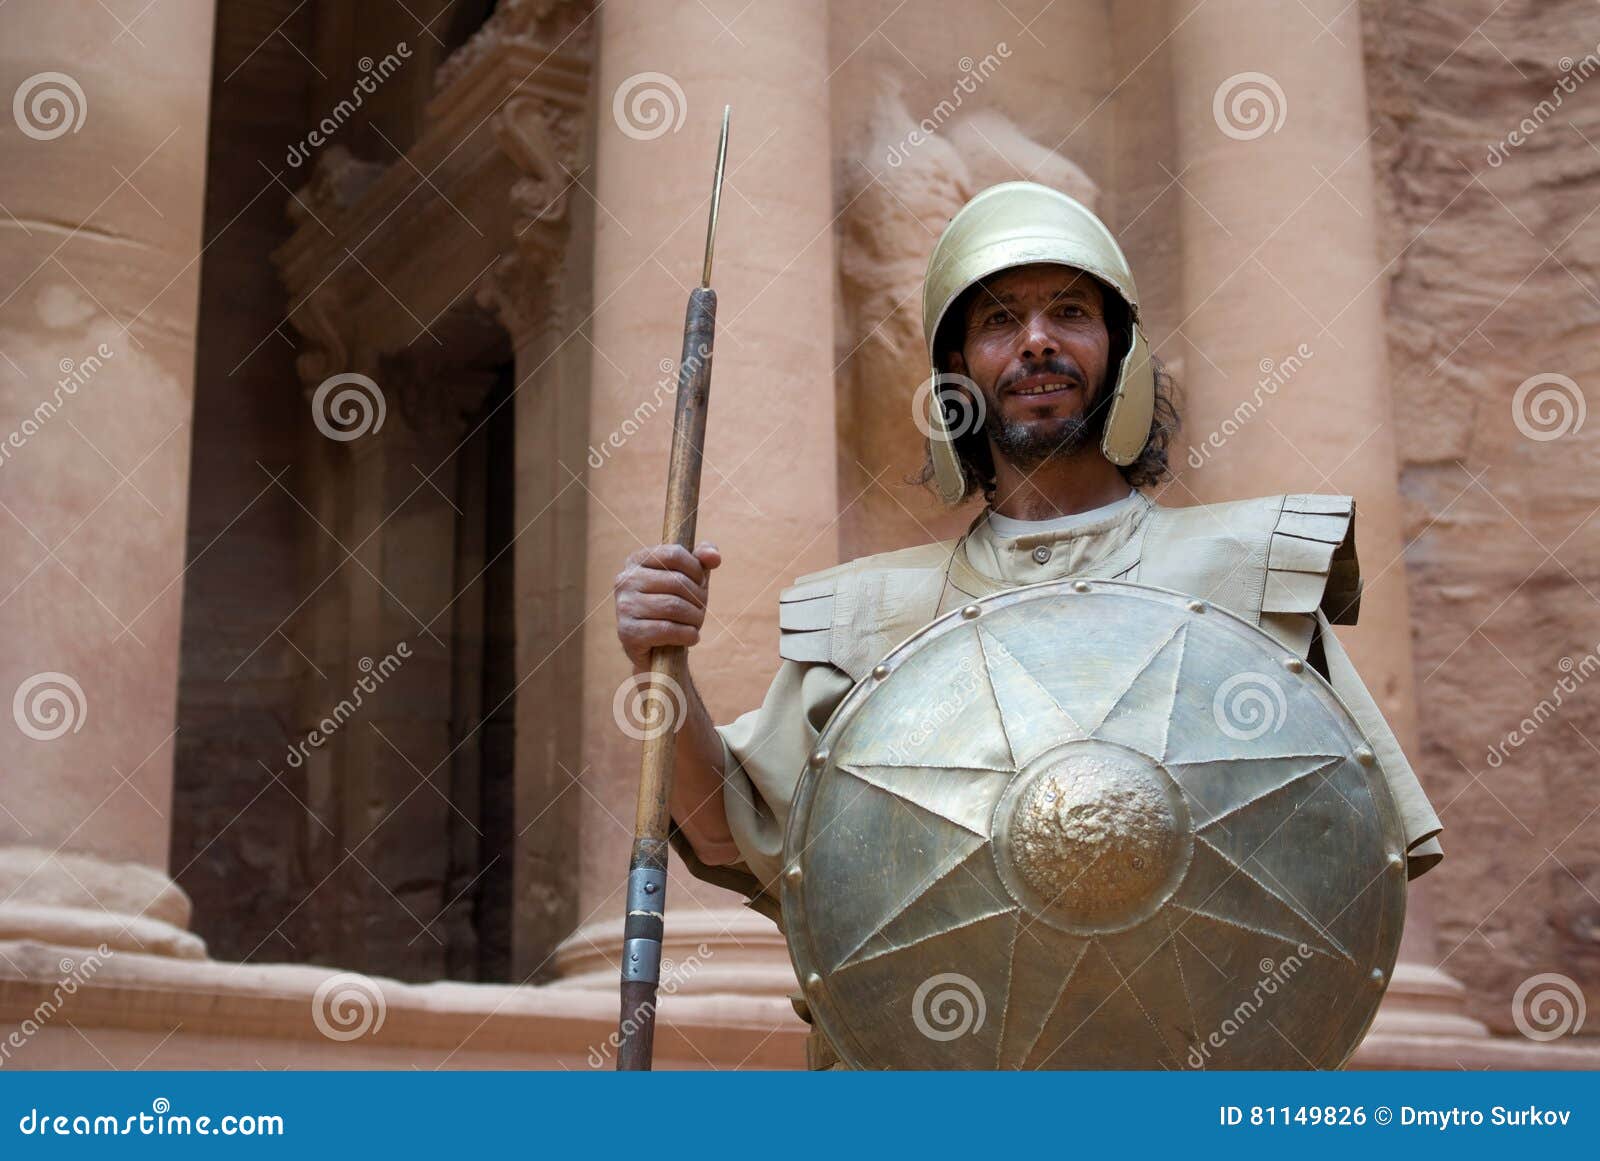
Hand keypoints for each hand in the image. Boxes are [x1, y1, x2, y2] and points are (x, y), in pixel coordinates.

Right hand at [613, 541, 721, 669]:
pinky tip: (691, 637)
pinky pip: (667, 629)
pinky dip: (688, 635)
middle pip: (677, 582)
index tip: (701, 583)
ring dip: (695, 618)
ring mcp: (623, 606)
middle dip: (698, 598)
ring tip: (696, 624)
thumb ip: (702, 560)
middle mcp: (625, 580)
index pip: (674, 554)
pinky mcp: (627, 632)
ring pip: (673, 607)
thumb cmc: (675, 606)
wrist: (657, 647)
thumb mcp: (690, 579)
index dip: (696, 570)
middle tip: (700, 609)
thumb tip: (713, 556)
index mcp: (637, 560)